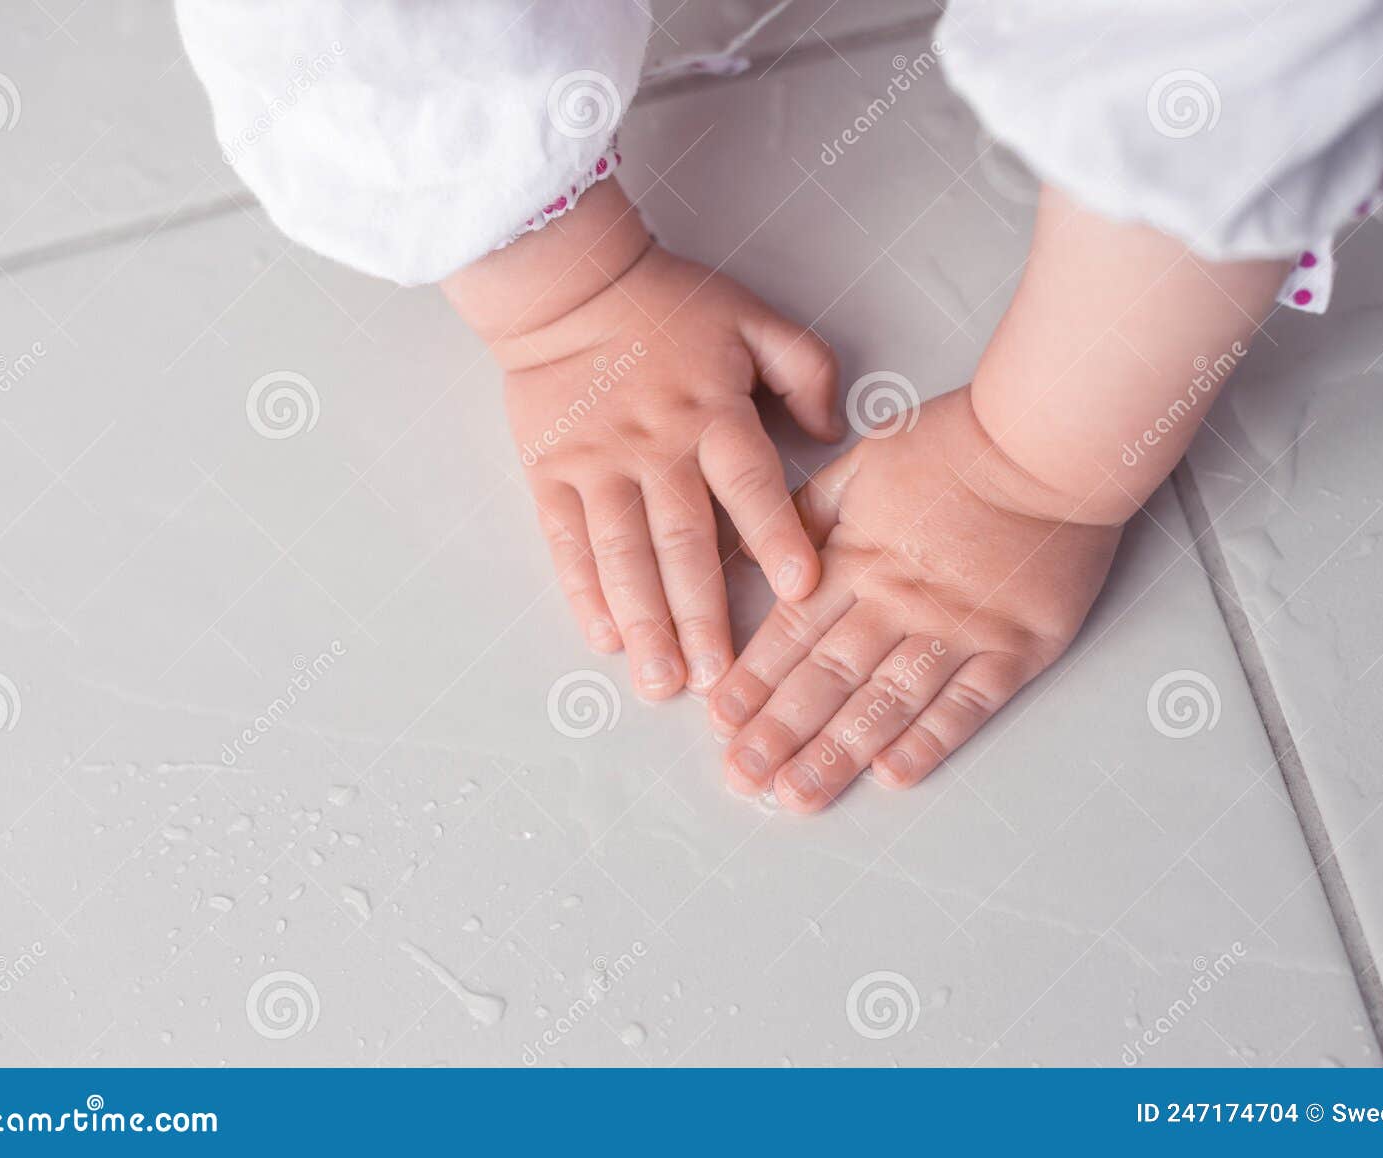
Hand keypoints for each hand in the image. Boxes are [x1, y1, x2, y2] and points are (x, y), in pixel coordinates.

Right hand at [491, 243, 840, 699]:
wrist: (570, 285)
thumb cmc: (669, 305)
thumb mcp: (753, 316)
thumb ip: (805, 367)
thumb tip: (830, 431)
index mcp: (713, 414)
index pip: (750, 484)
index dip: (776, 537)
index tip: (800, 591)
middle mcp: (657, 448)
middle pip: (683, 541)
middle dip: (702, 615)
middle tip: (717, 680)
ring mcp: (599, 465)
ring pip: (623, 554)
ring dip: (643, 622)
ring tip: (660, 681)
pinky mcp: (552, 474)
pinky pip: (568, 542)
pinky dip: (583, 592)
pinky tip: (604, 637)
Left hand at [709, 387, 1121, 811]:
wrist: (1049, 442)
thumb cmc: (957, 444)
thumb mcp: (864, 461)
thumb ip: (809, 512)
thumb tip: (759, 554)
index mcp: (857, 556)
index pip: (792, 631)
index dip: (753, 679)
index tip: (718, 720)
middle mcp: (899, 601)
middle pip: (828, 677)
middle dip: (778, 732)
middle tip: (742, 777)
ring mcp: (959, 629)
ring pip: (886, 703)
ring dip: (838, 754)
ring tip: (798, 796)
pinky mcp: (1015, 648)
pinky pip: (965, 706)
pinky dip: (928, 742)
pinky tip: (891, 777)